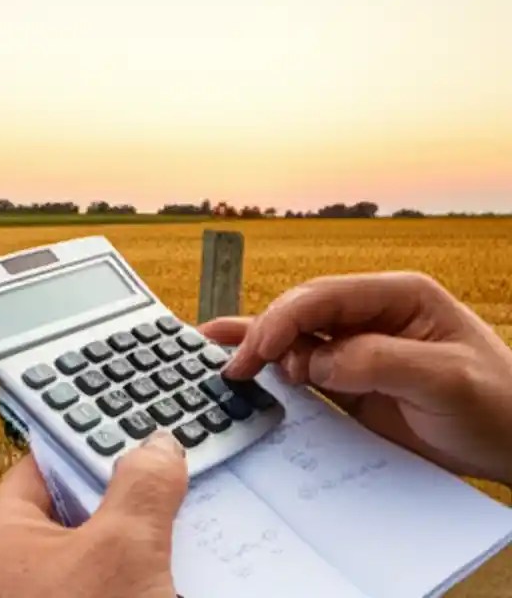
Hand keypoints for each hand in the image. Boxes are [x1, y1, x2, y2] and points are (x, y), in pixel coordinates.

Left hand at [0, 432, 187, 597]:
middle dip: (127, 505)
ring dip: (144, 556)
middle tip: (180, 485)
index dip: (87, 447)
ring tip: (200, 535)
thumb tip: (156, 447)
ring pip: (97, 568)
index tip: (133, 433)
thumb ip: (141, 491)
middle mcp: (10, 579)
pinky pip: (107, 597)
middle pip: (74, 520)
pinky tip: (183, 585)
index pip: (41, 469)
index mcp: (0, 539)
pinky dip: (142, 592)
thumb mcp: (121, 552)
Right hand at [200, 271, 511, 485]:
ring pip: (294, 338)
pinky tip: (237, 361)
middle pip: (301, 314)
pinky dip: (269, 366)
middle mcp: (372, 316)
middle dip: (265, 337)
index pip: (325, 297)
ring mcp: (359, 348)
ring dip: (258, 348)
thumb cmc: (497, 406)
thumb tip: (315, 363)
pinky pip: (301, 368)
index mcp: (399, 296)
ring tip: (218, 358)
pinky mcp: (350, 381)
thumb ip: (378, 362)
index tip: (259, 350)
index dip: (285, 319)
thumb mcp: (445, 379)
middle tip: (236, 369)